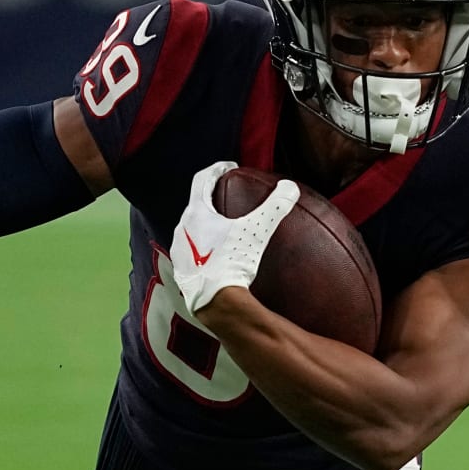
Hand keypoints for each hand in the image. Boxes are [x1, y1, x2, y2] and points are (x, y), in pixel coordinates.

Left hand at [170, 161, 299, 312]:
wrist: (214, 302)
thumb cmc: (232, 262)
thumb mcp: (257, 231)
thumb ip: (274, 207)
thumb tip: (289, 187)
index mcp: (196, 213)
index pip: (202, 179)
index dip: (216, 169)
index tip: (229, 167)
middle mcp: (182, 229)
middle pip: (196, 204)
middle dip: (212, 196)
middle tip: (228, 193)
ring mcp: (179, 252)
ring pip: (191, 228)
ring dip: (205, 223)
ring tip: (223, 225)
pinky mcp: (182, 272)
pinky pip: (191, 250)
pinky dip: (202, 245)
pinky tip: (216, 254)